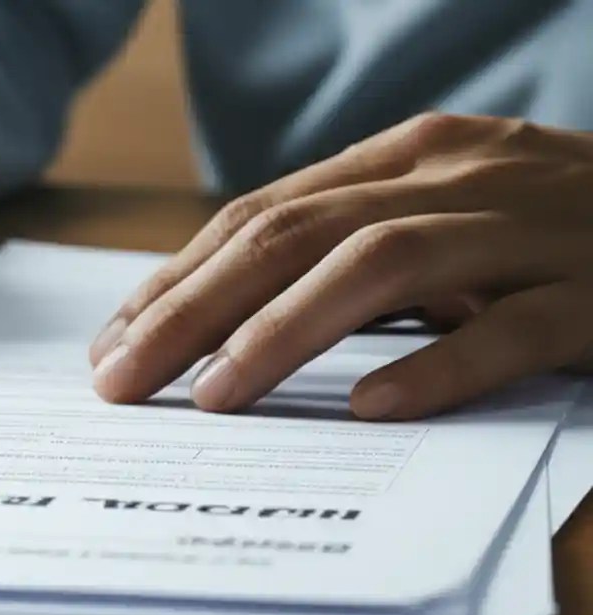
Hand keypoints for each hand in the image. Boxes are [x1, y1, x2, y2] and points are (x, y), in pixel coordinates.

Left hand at [89, 113, 592, 419]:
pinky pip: (513, 329)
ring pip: (385, 267)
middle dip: (192, 309)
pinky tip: (372, 407)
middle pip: (295, 236)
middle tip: (120, 380)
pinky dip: (438, 365)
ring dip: (285, 332)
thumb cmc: (555, 231)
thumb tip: (220, 318)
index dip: (178, 278)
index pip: (262, 214)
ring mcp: (532, 231)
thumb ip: (350, 250)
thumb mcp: (443, 218)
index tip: (114, 341)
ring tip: (212, 398)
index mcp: (408, 158)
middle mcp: (458, 179)